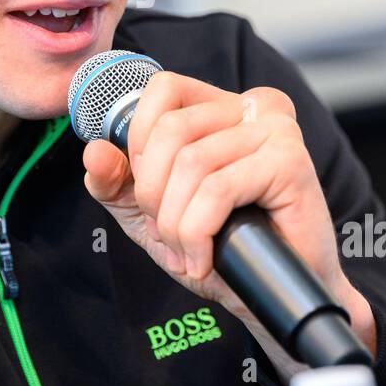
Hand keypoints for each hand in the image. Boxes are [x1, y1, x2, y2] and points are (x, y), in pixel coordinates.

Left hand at [81, 71, 376, 369]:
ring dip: (175, 222)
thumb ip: (116, 180)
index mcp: (221, 106)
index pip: (162, 88)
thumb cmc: (218, 248)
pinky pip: (218, 189)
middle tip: (166, 234)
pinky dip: (198, 233)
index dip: (140, 142)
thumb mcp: (149, 213)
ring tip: (187, 253)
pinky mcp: (290, 162)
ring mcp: (276, 130)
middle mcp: (253, 107)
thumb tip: (94, 151)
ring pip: (192, 162)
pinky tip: (204, 259)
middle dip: (153, 193)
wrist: (270, 297)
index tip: (149, 192)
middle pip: (171, 129)